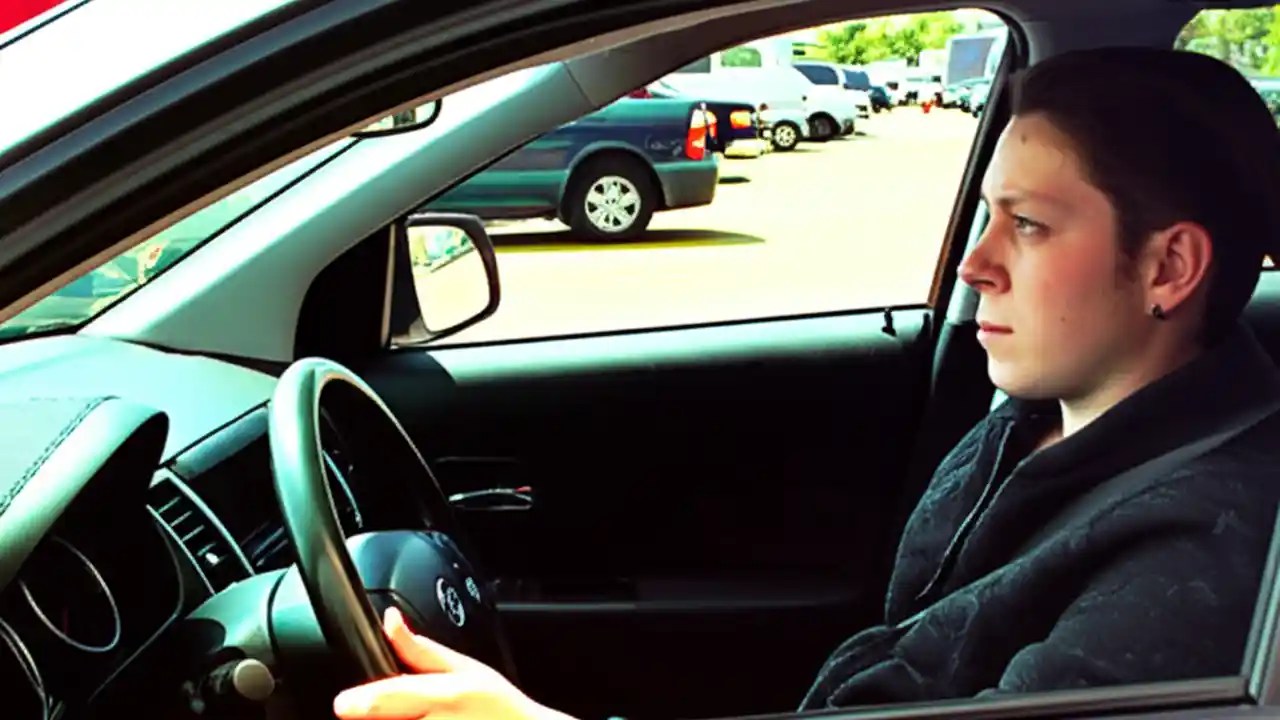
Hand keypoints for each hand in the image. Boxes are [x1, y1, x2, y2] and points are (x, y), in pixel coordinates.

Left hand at [333, 606, 575, 719]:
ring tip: (420, 714)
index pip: (399, 698)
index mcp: (448, 695)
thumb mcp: (465, 669)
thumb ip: (420, 650)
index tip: (344, 704)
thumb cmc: (496, 706)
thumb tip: (389, 620)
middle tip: (366, 708)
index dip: (368, 702)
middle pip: (391, 717)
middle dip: (373, 712)